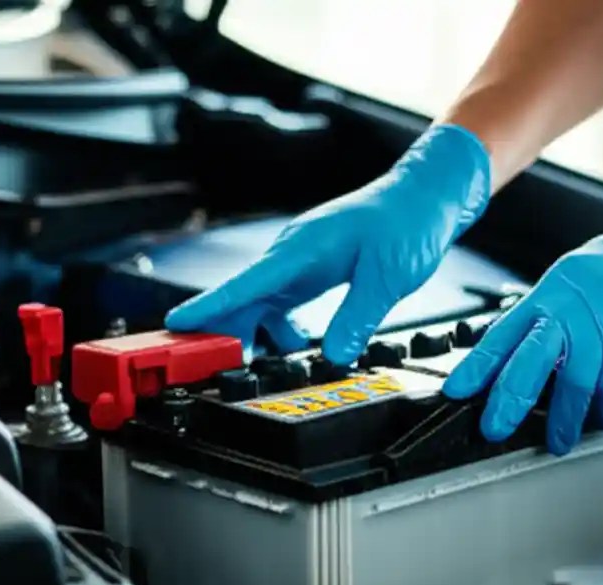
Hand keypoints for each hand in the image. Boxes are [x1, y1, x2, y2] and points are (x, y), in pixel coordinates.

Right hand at [165, 125, 490, 363]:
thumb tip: (333, 355)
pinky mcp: (311, 271)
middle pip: (241, 300)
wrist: (426, 196)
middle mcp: (292, 256)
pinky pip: (280, 304)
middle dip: (220, 333)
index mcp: (302, 250)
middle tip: (206, 370)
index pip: (246, 284)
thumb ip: (357, 317)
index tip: (176, 323)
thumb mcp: (387, 276)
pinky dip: (278, 330)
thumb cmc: (407, 221)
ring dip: (250, 337)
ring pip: (258, 305)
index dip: (209, 307)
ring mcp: (299, 263)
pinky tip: (294, 348)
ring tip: (251, 371)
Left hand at [442, 179, 602, 454]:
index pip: (506, 336)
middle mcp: (581, 320)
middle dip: (511, 406)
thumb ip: (549, 313)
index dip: (478, 369)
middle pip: (535, 371)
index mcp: (556, 297)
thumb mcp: (577, 276)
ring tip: (567, 435)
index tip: (456, 393)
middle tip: (498, 431)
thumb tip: (519, 348)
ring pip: (586, 397)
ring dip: (576, 422)